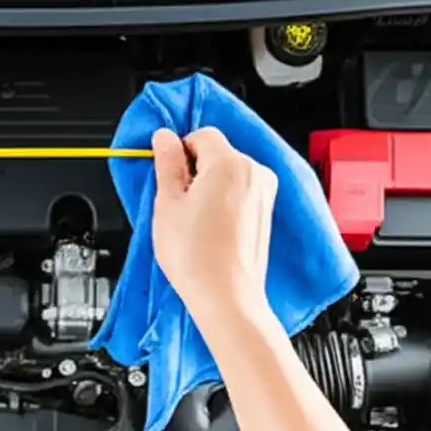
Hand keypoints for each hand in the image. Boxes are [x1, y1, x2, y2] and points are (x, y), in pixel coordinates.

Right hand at [151, 127, 276, 314]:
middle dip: (195, 170)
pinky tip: (210, 228)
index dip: (179, 151)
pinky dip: (224, 202)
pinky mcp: (266, 212)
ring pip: (229, 173)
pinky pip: (240, 192)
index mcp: (230, 164)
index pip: (201, 134)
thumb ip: (167, 163)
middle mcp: (254, 172)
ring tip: (194, 221)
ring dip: (209, 187)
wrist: (226, 296)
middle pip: (217, 153)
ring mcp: (265, 193)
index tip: (168, 174)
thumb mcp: (167, 203)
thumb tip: (164, 138)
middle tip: (177, 202)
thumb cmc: (196, 256)